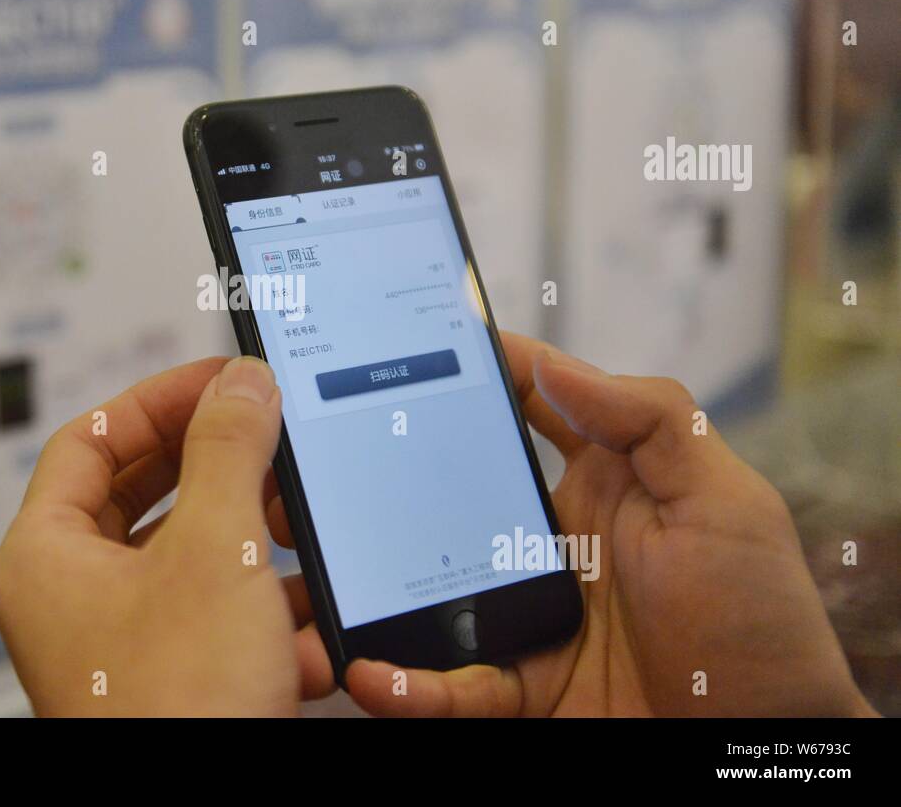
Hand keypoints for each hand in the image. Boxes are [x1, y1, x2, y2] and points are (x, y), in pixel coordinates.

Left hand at [0, 356, 333, 715]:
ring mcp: (121, 645)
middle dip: (221, 472)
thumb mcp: (216, 550)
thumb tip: (240, 382)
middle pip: (146, 497)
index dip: (160, 400)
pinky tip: (308, 630)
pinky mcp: (173, 681)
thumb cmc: (176, 711)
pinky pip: (218, 619)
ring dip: (256, 546)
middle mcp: (73, 599)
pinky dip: (266, 614)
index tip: (223, 381)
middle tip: (271, 438)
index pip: (92, 439)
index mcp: (47, 557)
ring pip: (193, 559)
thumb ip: (229, 450)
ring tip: (300, 536)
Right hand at [336, 332, 875, 716]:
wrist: (769, 745)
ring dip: (373, 582)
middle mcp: (554, 542)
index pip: (524, 410)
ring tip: (319, 571)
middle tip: (323, 462)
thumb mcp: (724, 501)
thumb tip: (554, 361)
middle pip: (453, 495)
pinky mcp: (520, 687)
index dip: (473, 373)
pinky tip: (372, 673)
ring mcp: (530, 613)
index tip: (412, 343)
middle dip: (386, 478)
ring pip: (430, 587)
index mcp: (602, 485)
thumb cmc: (762, 622)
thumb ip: (649, 420)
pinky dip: (408, 684)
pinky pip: (451, 684)